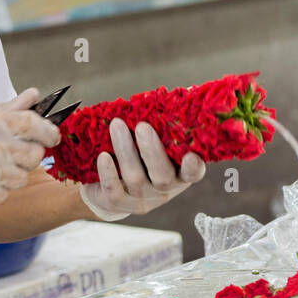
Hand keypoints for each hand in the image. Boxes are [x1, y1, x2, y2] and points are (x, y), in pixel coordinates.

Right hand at [0, 88, 60, 215]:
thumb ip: (3, 108)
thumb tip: (33, 95)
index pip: (32, 123)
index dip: (48, 132)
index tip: (51, 137)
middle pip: (33, 155)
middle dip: (27, 159)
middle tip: (9, 159)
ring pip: (21, 178)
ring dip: (10, 177)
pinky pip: (4, 195)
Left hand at [79, 118, 205, 221]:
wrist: (108, 192)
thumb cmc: (138, 159)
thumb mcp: (155, 146)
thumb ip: (166, 127)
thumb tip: (181, 95)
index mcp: (178, 175)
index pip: (192, 174)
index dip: (194, 167)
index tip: (191, 156)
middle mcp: (162, 190)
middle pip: (162, 177)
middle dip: (152, 151)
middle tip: (143, 126)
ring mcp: (140, 199)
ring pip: (135, 177)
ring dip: (126, 149)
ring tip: (117, 125)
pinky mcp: (117, 203)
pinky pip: (113, 189)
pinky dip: (108, 172)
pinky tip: (103, 156)